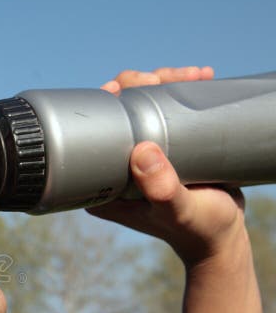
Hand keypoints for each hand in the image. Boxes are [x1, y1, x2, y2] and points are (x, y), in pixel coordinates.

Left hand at [89, 66, 246, 266]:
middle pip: (115, 113)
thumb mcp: (180, 210)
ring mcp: (136, 158)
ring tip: (193, 75)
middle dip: (138, 84)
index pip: (90, 132)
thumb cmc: (199, 229)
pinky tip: (199, 78)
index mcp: (101, 184)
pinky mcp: (160, 150)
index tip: (124, 85)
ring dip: (163, 82)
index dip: (102, 101)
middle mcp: (113, 169)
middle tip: (165, 77)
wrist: (222, 237)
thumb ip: (161, 188)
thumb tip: (142, 152)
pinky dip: (178, 92)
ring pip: (139, 106)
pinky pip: (161, 112)